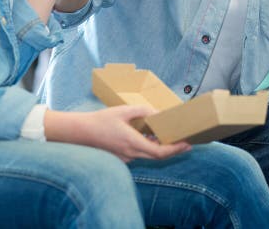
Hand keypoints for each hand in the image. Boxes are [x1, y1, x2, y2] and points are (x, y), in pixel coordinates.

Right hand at [45, 105, 190, 162]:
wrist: (81, 132)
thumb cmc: (101, 120)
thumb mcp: (123, 111)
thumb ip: (142, 111)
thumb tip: (158, 113)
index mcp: (132, 142)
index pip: (159, 152)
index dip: (175, 150)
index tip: (187, 144)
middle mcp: (131, 153)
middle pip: (157, 155)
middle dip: (173, 149)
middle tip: (186, 142)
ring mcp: (126, 157)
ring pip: (148, 154)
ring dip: (160, 147)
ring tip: (171, 137)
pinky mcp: (122, 156)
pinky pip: (140, 153)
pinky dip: (149, 146)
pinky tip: (152, 137)